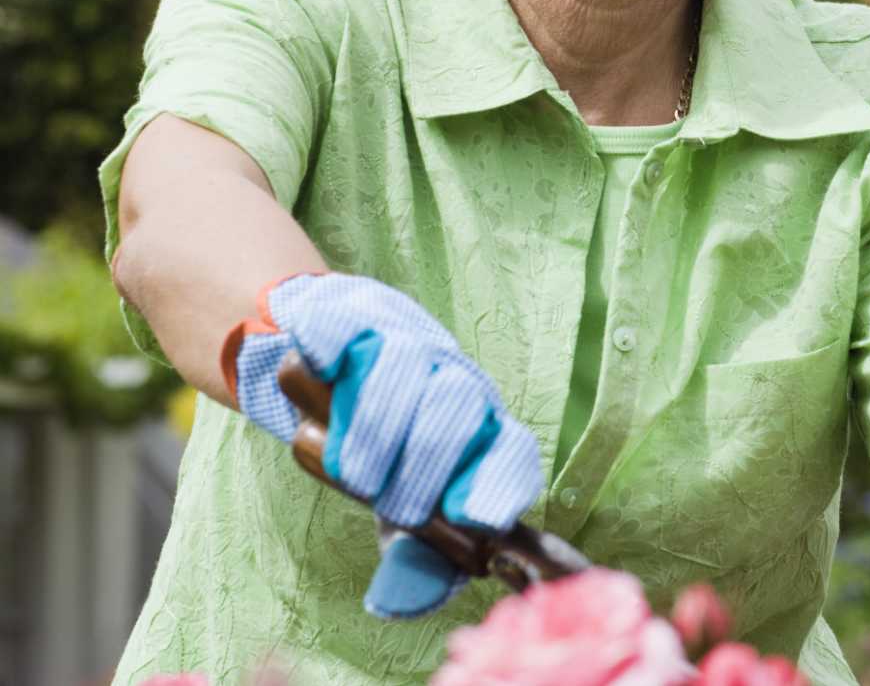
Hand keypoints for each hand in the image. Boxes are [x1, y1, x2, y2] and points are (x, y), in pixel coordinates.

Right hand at [226, 272, 542, 617]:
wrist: (327, 361)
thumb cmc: (380, 446)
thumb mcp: (398, 506)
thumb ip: (410, 556)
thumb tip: (406, 597)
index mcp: (480, 431)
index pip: (511, 451)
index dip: (497, 483)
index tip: (471, 518)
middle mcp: (453, 379)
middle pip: (460, 404)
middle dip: (424, 464)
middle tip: (390, 500)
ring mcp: (405, 339)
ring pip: (404, 366)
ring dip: (374, 427)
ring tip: (352, 469)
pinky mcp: (350, 313)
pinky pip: (343, 326)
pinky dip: (328, 352)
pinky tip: (319, 372)